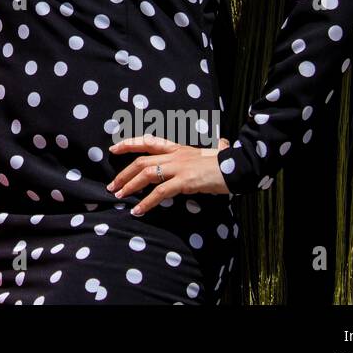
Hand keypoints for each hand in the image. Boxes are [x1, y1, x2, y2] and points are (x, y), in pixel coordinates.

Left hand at [106, 136, 230, 215]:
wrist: (240, 168)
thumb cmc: (228, 162)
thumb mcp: (216, 153)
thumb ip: (216, 149)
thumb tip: (224, 143)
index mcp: (179, 148)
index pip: (149, 141)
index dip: (130, 144)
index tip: (114, 148)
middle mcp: (175, 155)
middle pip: (142, 161)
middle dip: (123, 173)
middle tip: (112, 185)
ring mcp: (179, 167)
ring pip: (146, 174)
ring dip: (129, 186)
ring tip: (119, 196)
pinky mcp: (185, 181)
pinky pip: (160, 192)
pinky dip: (147, 202)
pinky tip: (139, 210)